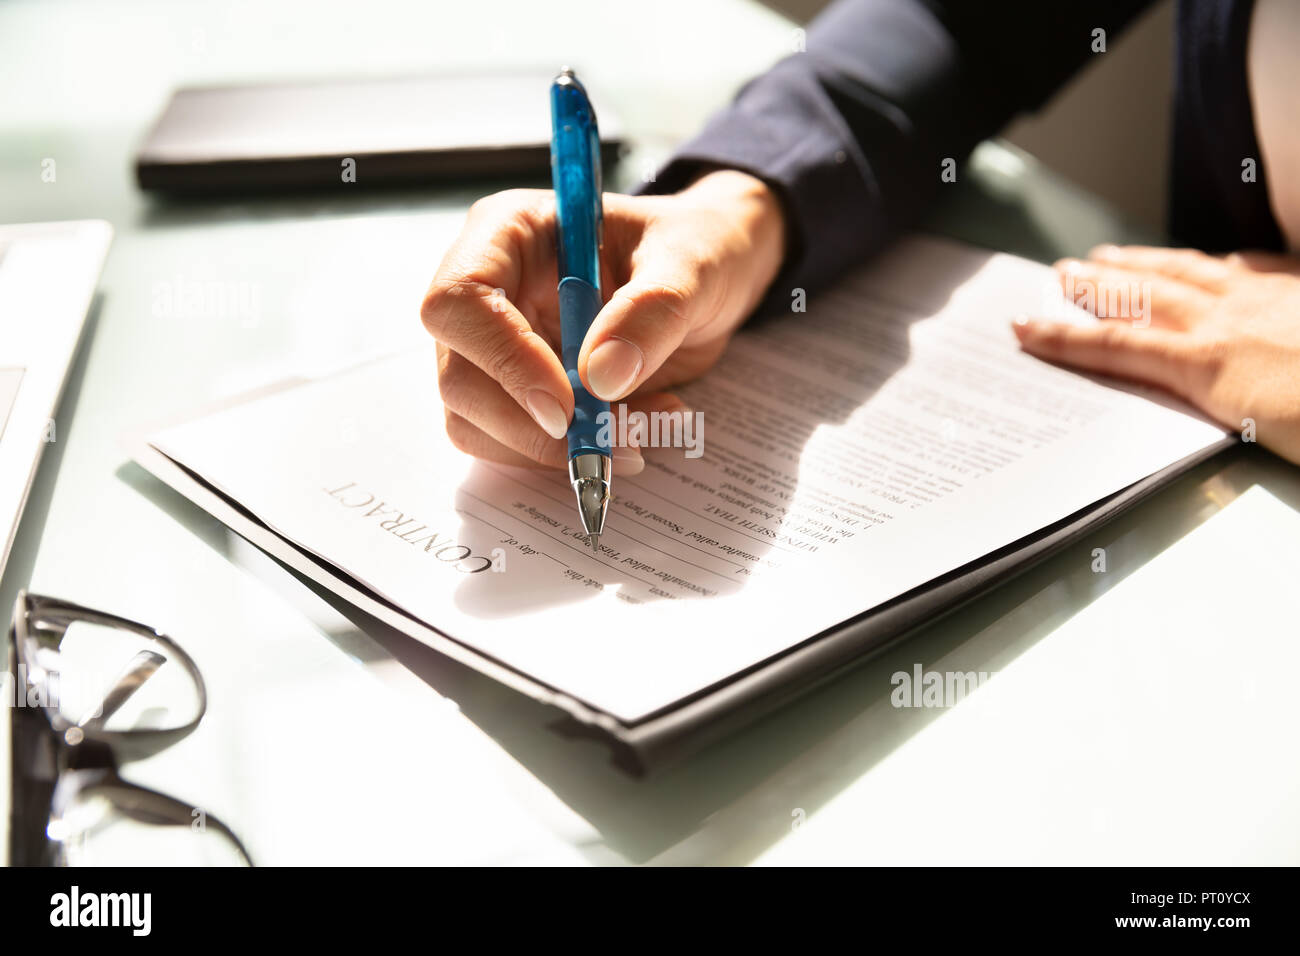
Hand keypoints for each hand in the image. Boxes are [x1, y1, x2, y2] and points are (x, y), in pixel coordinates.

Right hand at [420, 170, 785, 473]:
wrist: (709, 278)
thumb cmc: (695, 250)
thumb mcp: (693, 265)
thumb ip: (653, 311)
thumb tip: (601, 377)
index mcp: (509, 233)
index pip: (459, 300)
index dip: (504, 359)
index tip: (567, 405)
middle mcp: (486, 291)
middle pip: (459, 377)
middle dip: (535, 425)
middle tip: (617, 438)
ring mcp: (492, 347)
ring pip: (478, 424)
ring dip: (556, 448)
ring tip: (641, 429)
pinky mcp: (513, 393)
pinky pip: (513, 445)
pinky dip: (570, 455)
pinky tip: (632, 429)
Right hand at [1013, 244, 1299, 463]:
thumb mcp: (1255, 433)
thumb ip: (1211, 405)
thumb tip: (1173, 385)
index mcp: (1210, 360)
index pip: (1118, 343)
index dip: (1064, 335)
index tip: (1023, 326)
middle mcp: (1232, 320)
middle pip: (1147, 295)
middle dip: (1096, 285)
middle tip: (1059, 273)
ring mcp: (1272, 301)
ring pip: (1193, 271)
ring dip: (1145, 262)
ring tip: (1113, 253)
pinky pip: (1252, 269)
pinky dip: (1222, 264)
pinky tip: (1220, 263)